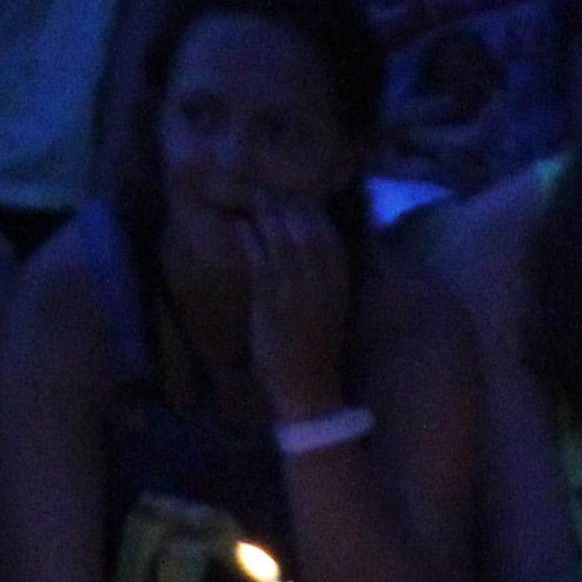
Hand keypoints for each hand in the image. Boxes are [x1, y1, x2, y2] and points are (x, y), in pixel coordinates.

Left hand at [238, 194, 356, 432]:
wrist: (309, 391)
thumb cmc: (316, 352)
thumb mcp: (329, 313)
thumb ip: (322, 283)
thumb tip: (309, 253)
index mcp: (339, 288)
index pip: (331, 239)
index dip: (313, 214)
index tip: (297, 198)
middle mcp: (321, 287)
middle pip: (306, 233)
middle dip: (287, 207)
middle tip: (269, 190)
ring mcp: (296, 295)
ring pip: (282, 243)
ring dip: (266, 217)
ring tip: (254, 199)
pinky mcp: (272, 305)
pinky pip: (261, 263)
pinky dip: (251, 241)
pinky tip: (242, 228)